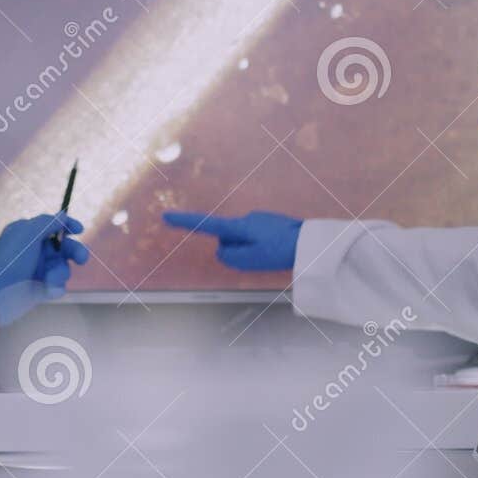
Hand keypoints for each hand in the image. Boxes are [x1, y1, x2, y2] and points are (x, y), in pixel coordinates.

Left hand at [0, 213, 88, 325]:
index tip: (79, 229)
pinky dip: (55, 288)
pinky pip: (58, 286)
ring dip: (60, 272)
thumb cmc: (9, 259)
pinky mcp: (40, 290)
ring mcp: (38, 271)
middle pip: (65, 248)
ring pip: (63, 268)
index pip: (54, 227)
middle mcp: (35, 251)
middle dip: (76, 252)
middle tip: (82, 259)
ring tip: (49, 279)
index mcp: (30, 235)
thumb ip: (48, 222)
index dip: (68, 226)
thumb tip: (63, 215)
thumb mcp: (28, 233)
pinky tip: (46, 291)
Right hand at [162, 210, 302, 271]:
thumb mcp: (250, 260)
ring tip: (273, 255)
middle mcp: (246, 220)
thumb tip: (221, 250)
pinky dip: (262, 248)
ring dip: (252, 251)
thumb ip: (228, 256)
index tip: (165, 217)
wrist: (312, 241)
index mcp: (239, 227)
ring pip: (243, 241)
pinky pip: (257, 240)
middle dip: (235, 251)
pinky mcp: (269, 224)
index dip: (184, 222)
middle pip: (228, 240)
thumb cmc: (280, 251)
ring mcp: (258, 220)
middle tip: (259, 258)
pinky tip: (279, 251)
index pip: (206, 225)